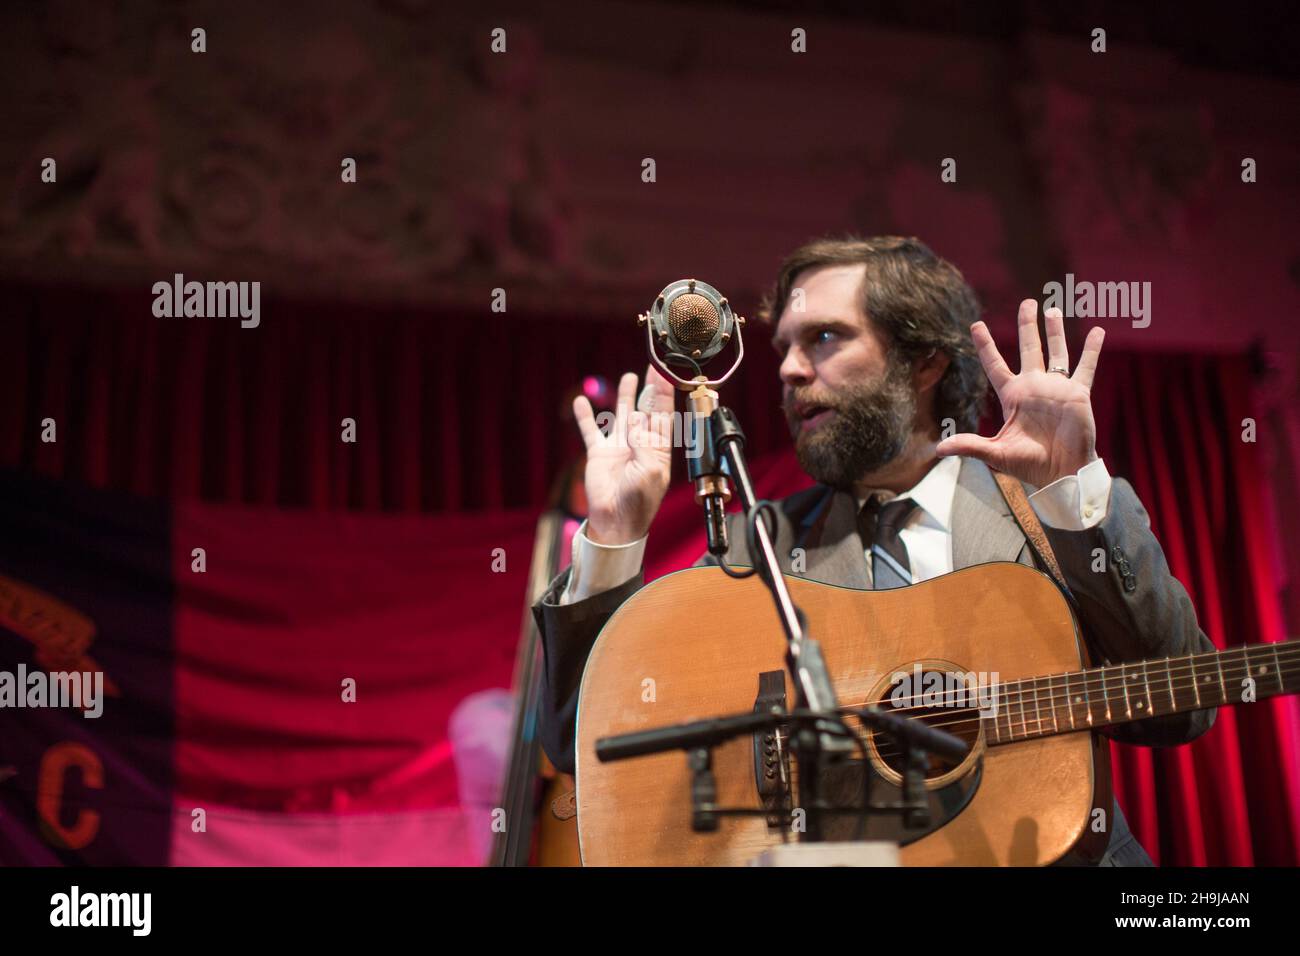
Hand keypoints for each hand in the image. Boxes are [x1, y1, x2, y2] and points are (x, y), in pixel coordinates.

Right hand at [574, 364, 675, 544]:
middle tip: (653, 366)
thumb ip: (645, 443)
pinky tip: (581, 402)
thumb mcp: (651, 472)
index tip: (665, 373)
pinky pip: (591, 430)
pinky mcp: (600, 453)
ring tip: (629, 376)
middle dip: (650, 387)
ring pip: (622, 414)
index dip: (664, 393)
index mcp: (658, 448)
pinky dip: (586, 416)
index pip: (664, 414)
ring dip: (625, 395)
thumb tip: (636, 418)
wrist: (616, 522)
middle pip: (646, 408)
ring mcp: (620, 446)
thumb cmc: (639, 502)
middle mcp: (640, 443)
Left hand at [935, 299, 1103, 488]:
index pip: (995, 364)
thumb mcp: (996, 454)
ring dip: (1056, 331)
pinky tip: (1097, 331)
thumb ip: (970, 445)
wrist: (1062, 473)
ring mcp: (1057, 388)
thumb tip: (938, 448)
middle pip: (1029, 348)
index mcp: (1012, 396)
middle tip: (1027, 303)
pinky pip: (1085, 367)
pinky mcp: (1078, 394)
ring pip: (1057, 351)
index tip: (976, 324)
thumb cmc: (1029, 465)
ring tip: (1053, 309)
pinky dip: (1091, 350)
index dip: (985, 345)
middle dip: (1027, 326)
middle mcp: (1034, 387)